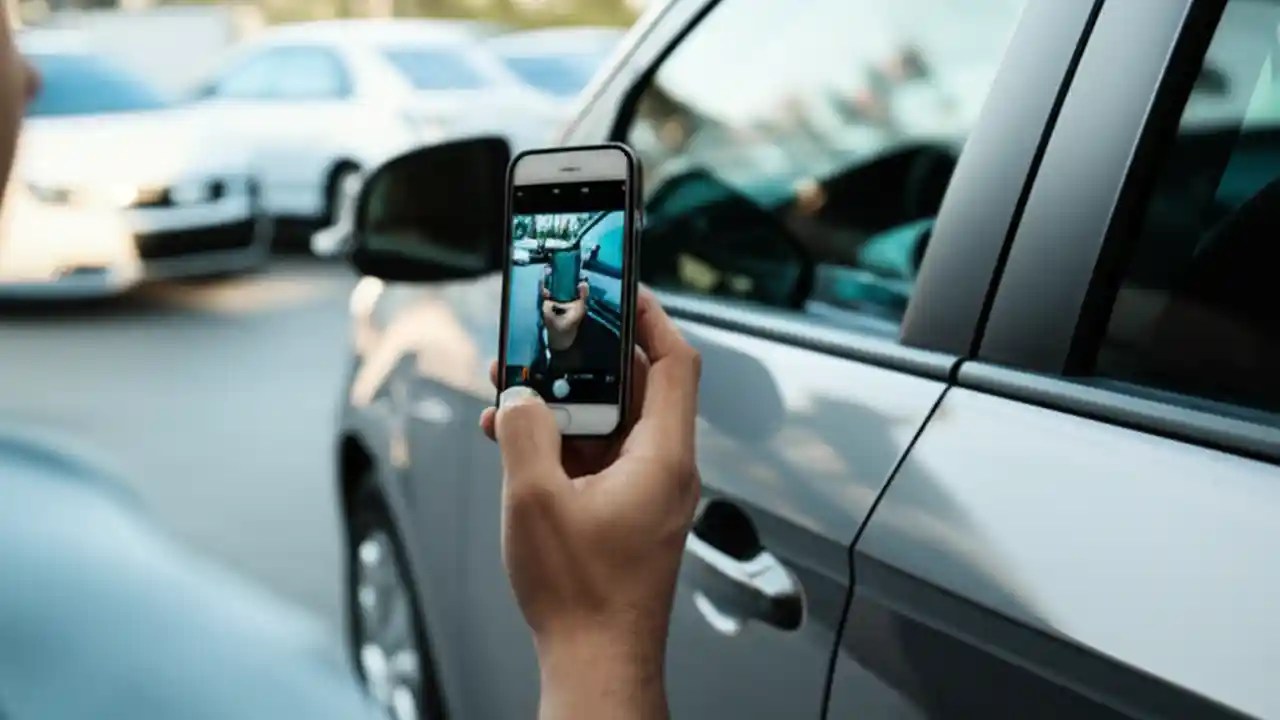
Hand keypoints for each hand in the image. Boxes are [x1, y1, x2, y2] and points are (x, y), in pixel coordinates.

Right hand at [480, 288, 700, 719]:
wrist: (597, 664)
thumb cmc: (582, 595)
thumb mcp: (536, 500)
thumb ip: (526, 433)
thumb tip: (522, 397)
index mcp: (663, 457)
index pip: (676, 363)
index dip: (651, 317)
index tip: (623, 287)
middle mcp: (665, 469)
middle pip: (636, 389)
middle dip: (584, 362)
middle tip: (543, 343)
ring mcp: (647, 493)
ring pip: (610, 425)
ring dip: (563, 407)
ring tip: (513, 395)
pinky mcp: (626, 513)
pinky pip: (598, 459)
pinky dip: (562, 444)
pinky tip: (516, 443)